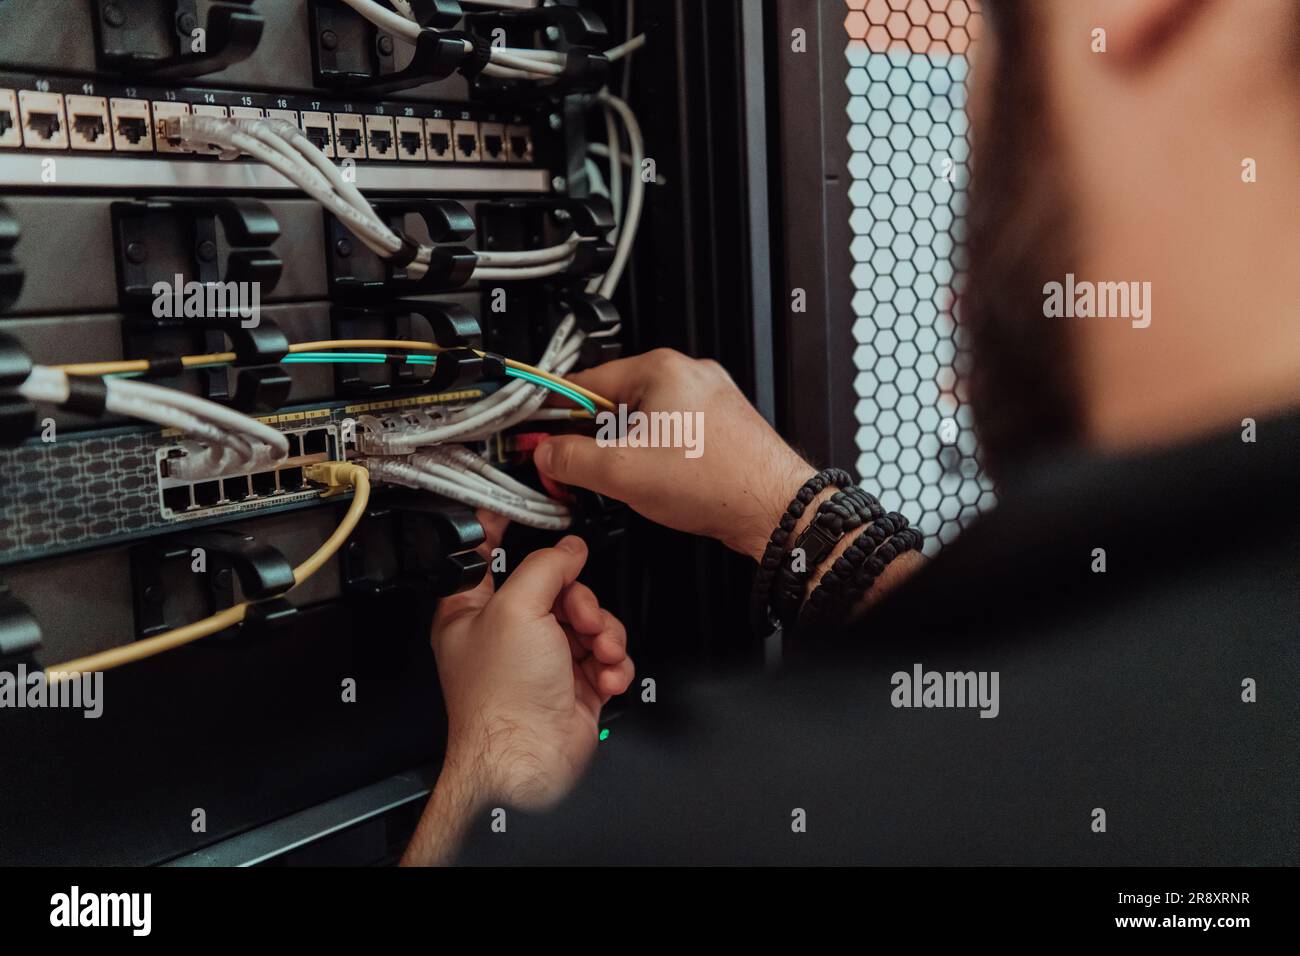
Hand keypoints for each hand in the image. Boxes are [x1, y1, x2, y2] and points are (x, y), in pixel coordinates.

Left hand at [431, 527, 632, 810]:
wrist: (531, 762)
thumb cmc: (501, 701)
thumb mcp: (518, 610)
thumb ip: (546, 567)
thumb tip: (569, 548)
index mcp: (473, 612)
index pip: (486, 555)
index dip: (504, 529)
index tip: (526, 508)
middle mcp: (507, 635)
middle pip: (557, 588)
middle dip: (581, 602)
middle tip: (578, 617)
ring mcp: (544, 660)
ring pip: (588, 620)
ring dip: (603, 634)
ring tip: (596, 653)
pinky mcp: (575, 684)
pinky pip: (606, 656)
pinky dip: (612, 665)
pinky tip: (604, 677)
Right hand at [535, 349, 814, 559]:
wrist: (774, 509)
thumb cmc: (719, 482)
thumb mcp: (622, 472)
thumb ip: (571, 459)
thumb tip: (547, 453)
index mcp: (661, 369)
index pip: (585, 382)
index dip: (556, 413)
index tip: (540, 431)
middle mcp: (688, 374)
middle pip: (614, 401)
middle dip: (594, 436)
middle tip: (584, 467)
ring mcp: (708, 398)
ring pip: (643, 419)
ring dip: (626, 448)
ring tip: (632, 477)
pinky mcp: (720, 424)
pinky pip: (671, 432)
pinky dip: (655, 454)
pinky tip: (659, 479)